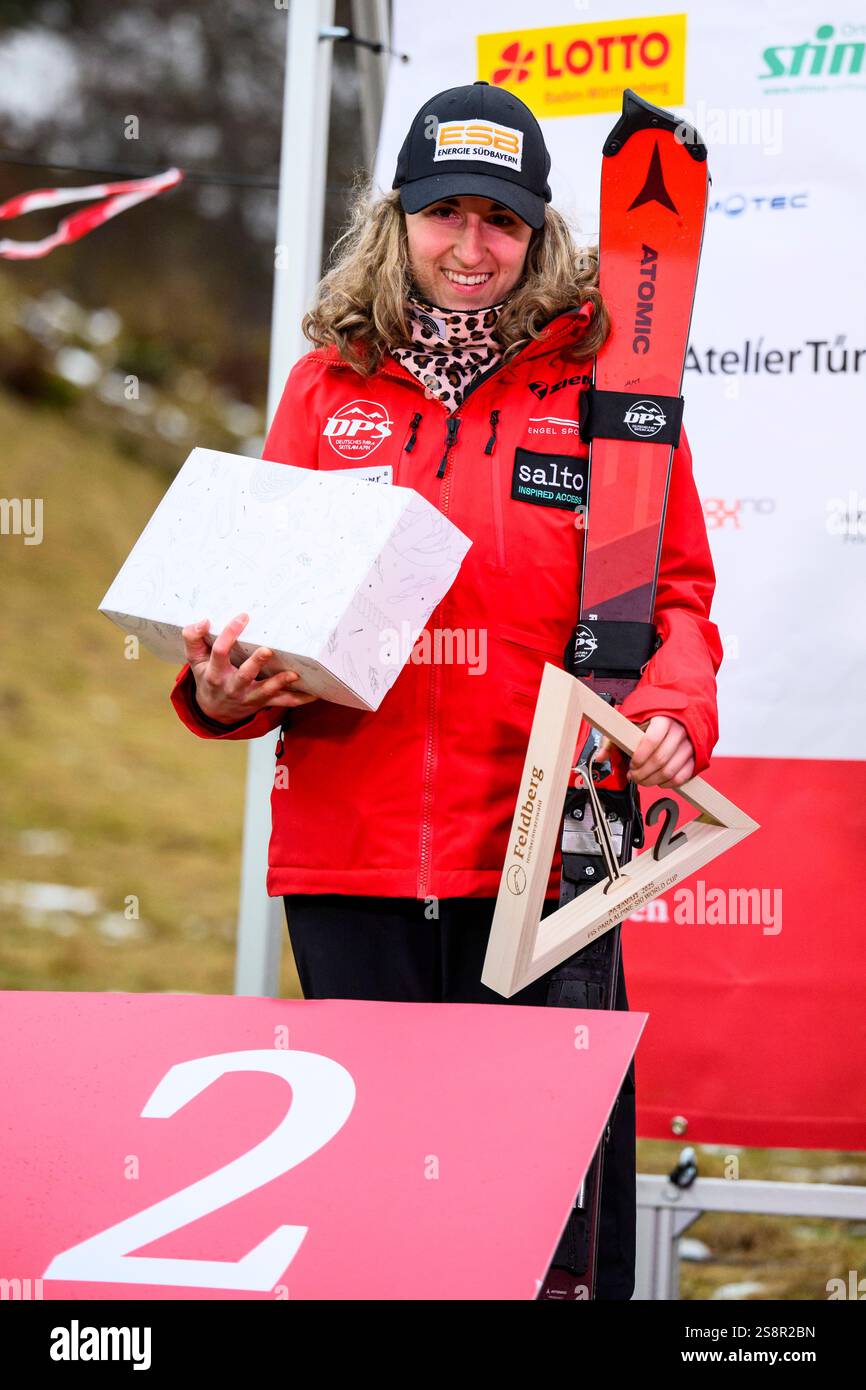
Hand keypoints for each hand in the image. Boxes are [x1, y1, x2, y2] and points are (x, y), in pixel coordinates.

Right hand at [181, 613, 318, 723]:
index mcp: (215, 673)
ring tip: (293, 674)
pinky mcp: (263, 702)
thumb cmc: (207, 677)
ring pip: (265, 691)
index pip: (220, 652)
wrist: (213, 711)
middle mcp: (232, 686)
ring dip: (279, 683)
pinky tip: (315, 693)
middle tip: (267, 650)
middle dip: (255, 664)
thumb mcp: (195, 660)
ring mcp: (249, 696)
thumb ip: (193, 638)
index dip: (230, 634)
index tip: (243, 617)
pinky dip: (299, 699)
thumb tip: (203, 621)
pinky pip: (282, 702)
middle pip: (244, 675)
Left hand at [597, 716, 694, 789]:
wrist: (679, 712)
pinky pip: (682, 777)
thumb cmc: (655, 717)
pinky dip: (668, 784)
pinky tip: (658, 781)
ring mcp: (689, 745)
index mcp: (663, 719)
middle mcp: (679, 731)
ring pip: (670, 771)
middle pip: (659, 760)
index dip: (639, 757)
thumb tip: (600, 756)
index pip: (651, 741)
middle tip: (634, 776)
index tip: (631, 763)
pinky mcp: (694, 757)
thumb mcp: (632, 723)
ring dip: (652, 781)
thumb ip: (614, 739)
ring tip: (642, 779)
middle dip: (642, 773)